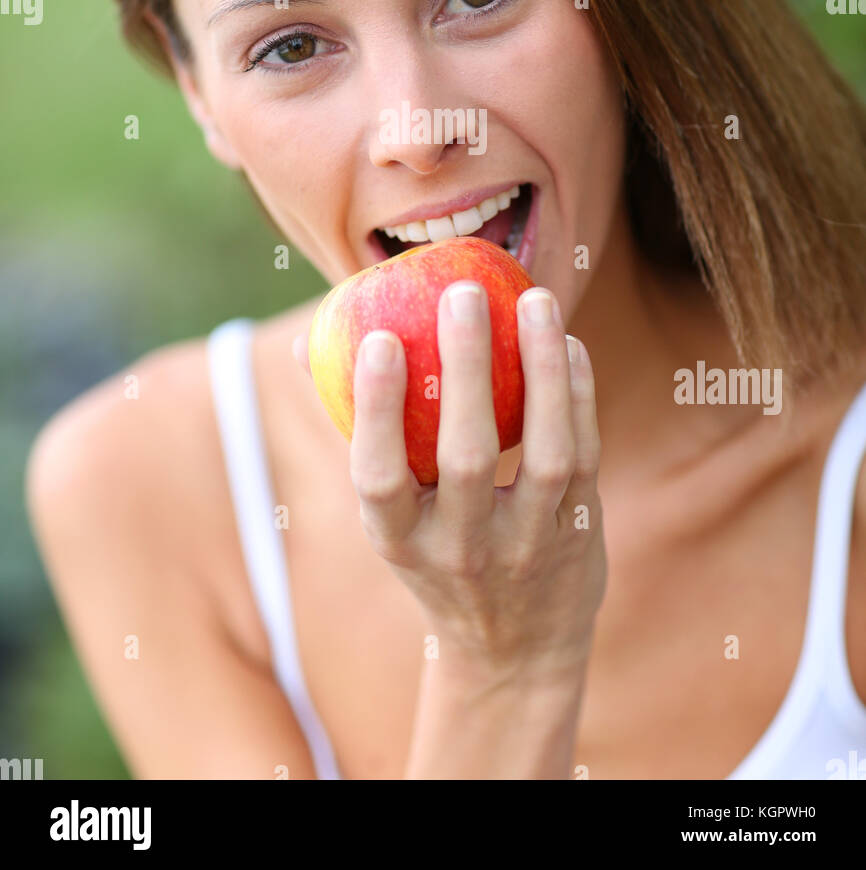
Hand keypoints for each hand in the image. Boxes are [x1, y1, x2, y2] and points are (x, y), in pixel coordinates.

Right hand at [343, 280, 606, 681]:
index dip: (378, 409)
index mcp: (398, 539)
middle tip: (462, 294)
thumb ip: (357, 428)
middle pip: (465, 456)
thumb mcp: (389, 513)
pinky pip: (584, 456)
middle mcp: (461, 549)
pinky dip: (577, 396)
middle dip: (464, 369)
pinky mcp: (578, 534)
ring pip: (544, 453)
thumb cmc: (435, 552)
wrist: (514, 651)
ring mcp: (527, 545)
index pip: (379, 476)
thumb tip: (309, 342)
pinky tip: (568, 343)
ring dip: (541, 371)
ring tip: (536, 300)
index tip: (380, 339)